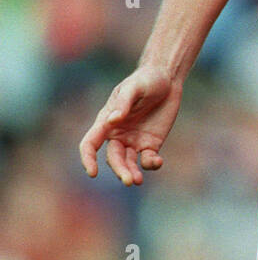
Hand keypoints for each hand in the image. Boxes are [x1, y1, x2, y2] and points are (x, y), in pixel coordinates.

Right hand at [79, 65, 182, 185]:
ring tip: (137, 180)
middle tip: (129, 180)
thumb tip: (113, 120)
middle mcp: (118, 134)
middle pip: (113, 158)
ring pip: (128, 163)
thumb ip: (124, 103)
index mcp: (106, 122)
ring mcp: (134, 141)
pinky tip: (157, 161)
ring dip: (131, 172)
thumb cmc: (146, 79)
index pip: (90, 143)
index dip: (88, 158)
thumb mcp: (134, 87)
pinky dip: (150, 164)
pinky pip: (147, 160)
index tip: (92, 172)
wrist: (167, 78)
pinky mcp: (151, 144)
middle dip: (119, 170)